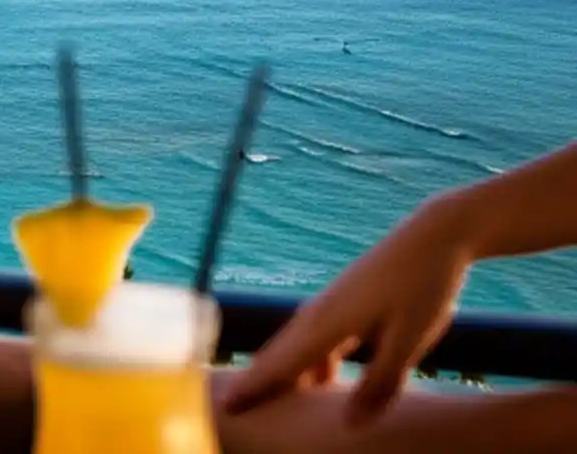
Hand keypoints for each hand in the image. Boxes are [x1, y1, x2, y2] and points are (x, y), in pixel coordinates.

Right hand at [226, 195, 474, 425]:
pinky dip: (306, 358)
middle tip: (229, 404)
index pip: (285, 364)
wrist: (433, 235)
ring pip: (294, 343)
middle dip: (256, 379)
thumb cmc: (424, 286)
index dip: (256, 387)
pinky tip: (321, 375)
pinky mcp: (343, 299)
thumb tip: (351, 425)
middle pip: (280, 352)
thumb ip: (380, 382)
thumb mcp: (410, 340)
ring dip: (279, 369)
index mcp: (331, 323)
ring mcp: (330, 303)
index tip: (227, 406)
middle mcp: (321, 312)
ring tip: (267, 395)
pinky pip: (312, 334)